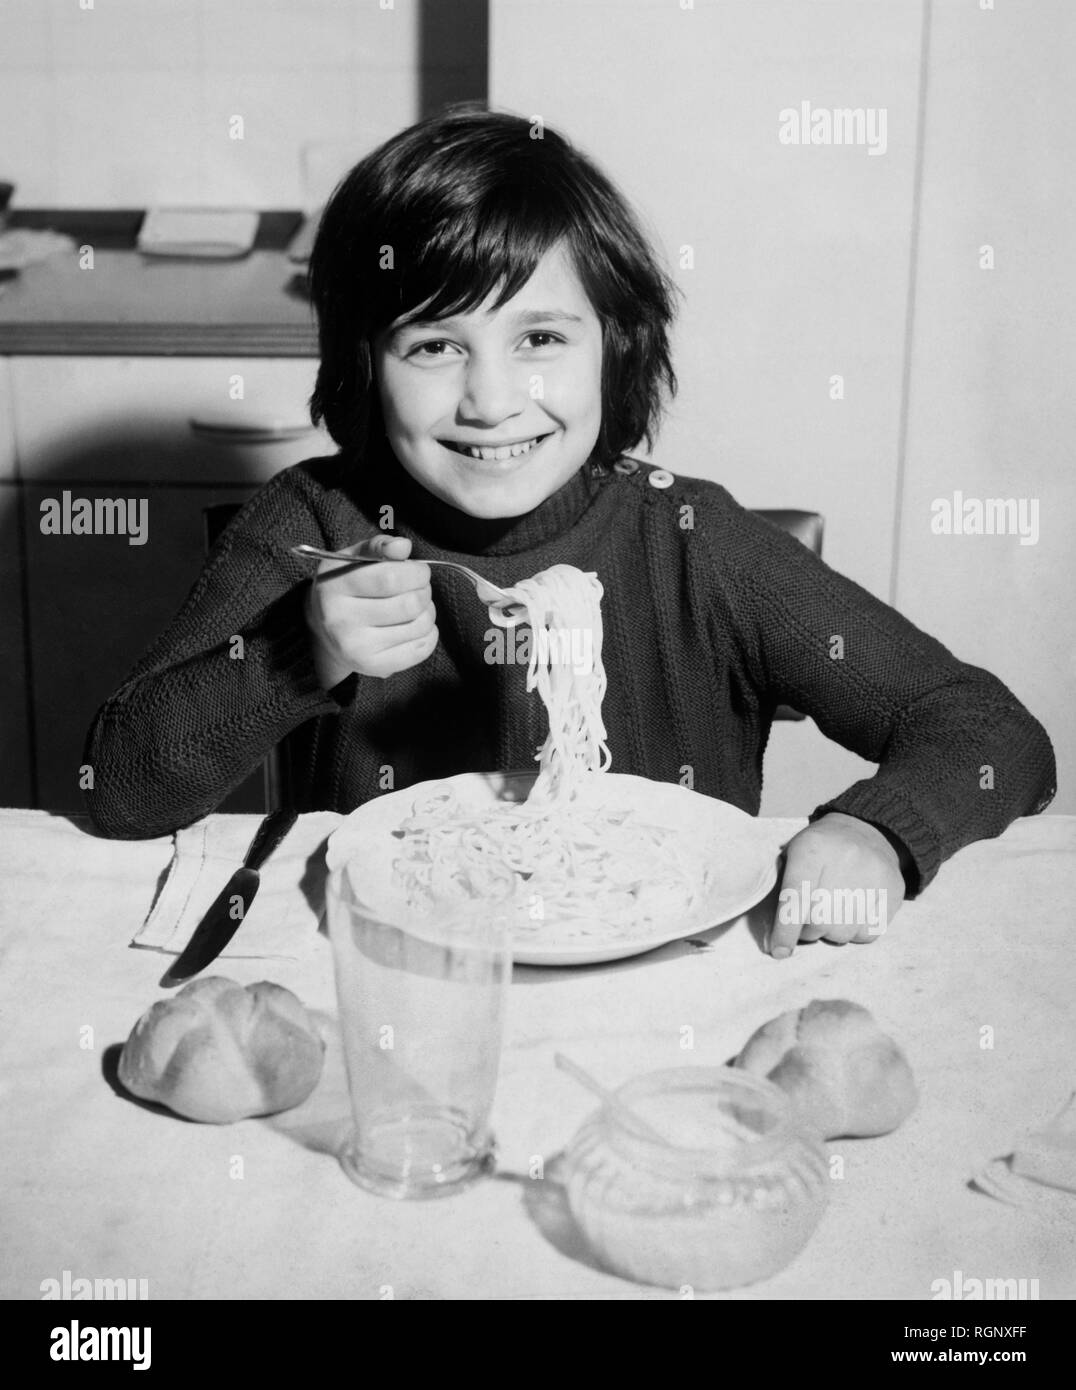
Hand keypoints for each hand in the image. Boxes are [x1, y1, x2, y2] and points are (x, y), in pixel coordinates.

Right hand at [304, 533, 436, 684]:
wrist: (325, 631)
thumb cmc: (347, 585)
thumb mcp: (353, 558)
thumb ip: (377, 546)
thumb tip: (403, 546)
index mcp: (333, 587)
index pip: (390, 578)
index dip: (416, 572)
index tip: (419, 571)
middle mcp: (340, 621)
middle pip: (409, 604)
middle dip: (424, 591)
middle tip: (419, 588)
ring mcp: (357, 649)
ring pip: (419, 626)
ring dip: (428, 612)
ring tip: (416, 606)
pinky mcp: (374, 668)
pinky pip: (421, 649)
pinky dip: (429, 634)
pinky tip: (416, 625)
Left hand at [768, 812, 905, 957]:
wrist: (868, 832)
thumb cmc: (821, 850)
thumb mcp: (793, 852)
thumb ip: (780, 886)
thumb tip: (780, 932)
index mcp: (812, 850)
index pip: (796, 898)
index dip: (786, 929)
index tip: (780, 951)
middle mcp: (845, 862)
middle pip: (818, 922)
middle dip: (808, 929)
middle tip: (810, 917)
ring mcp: (873, 878)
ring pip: (842, 933)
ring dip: (831, 931)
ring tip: (833, 910)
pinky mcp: (893, 894)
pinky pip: (866, 935)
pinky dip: (854, 931)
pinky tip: (853, 912)